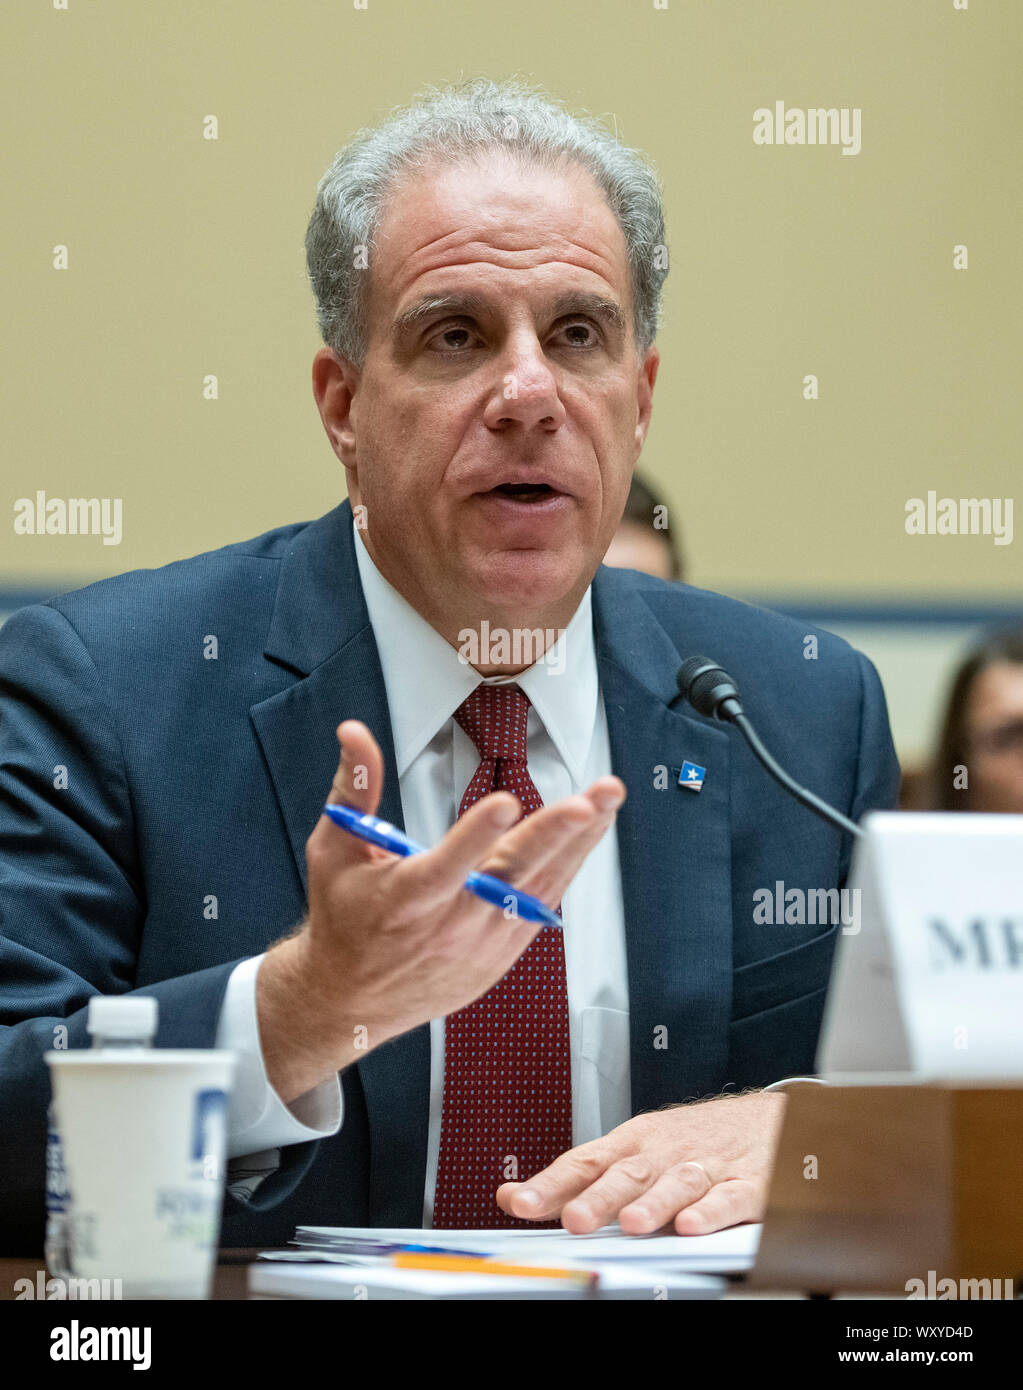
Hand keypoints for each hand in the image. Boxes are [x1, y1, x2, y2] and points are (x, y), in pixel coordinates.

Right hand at [257, 719, 624, 1102]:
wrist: (352, 1000)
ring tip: (607, 798)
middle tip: (588, 801)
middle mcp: (449, 925)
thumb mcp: (335, 850)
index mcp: (405, 898)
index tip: (505, 803)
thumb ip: (353, 786)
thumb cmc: (342, 917)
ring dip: (577, 842)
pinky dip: (568, 866)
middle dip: (553, 834)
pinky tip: (592, 831)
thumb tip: (354, 729)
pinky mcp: (502, 954)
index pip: (446, 865)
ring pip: (539, 887)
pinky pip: (543, 905)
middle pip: (509, 876)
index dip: (475, 835)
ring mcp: (482, 943)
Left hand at [496, 1091, 785, 1234]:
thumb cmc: (693, 1139)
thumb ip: (578, 1179)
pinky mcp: (749, 1183)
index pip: (585, 1162)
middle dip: (599, 1197)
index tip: (519, 1202)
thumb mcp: (635, 1148)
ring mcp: (707, 1166)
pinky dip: (711, 1210)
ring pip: (677, 1183)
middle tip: (574, 1219)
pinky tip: (692, 1224)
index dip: (552, 1183)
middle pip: (629, 1174)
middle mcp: (665, 1153)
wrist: (772, 1118)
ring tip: (632, 1223)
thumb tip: (512, 1197)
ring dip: (653, 1203)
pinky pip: (730, 1197)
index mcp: (634, 1144)